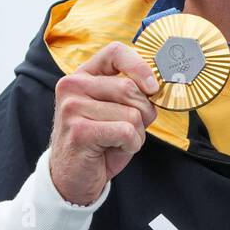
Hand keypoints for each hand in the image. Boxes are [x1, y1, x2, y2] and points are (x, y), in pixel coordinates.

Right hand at [49, 41, 159, 205]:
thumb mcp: (116, 111)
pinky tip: (112, 149)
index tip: (152, 87)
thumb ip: (132, 93)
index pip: (115, 52)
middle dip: (143, 113)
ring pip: (132, 113)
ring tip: (116, 141)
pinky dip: (131, 144)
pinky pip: (126, 131)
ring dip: (136, 133)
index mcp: (83, 76)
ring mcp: (72, 107)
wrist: (73, 177)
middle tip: (129, 129)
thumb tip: (157, 86)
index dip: (140, 66)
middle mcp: (72, 85)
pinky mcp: (79, 130)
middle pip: (130, 88)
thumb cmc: (100, 142)